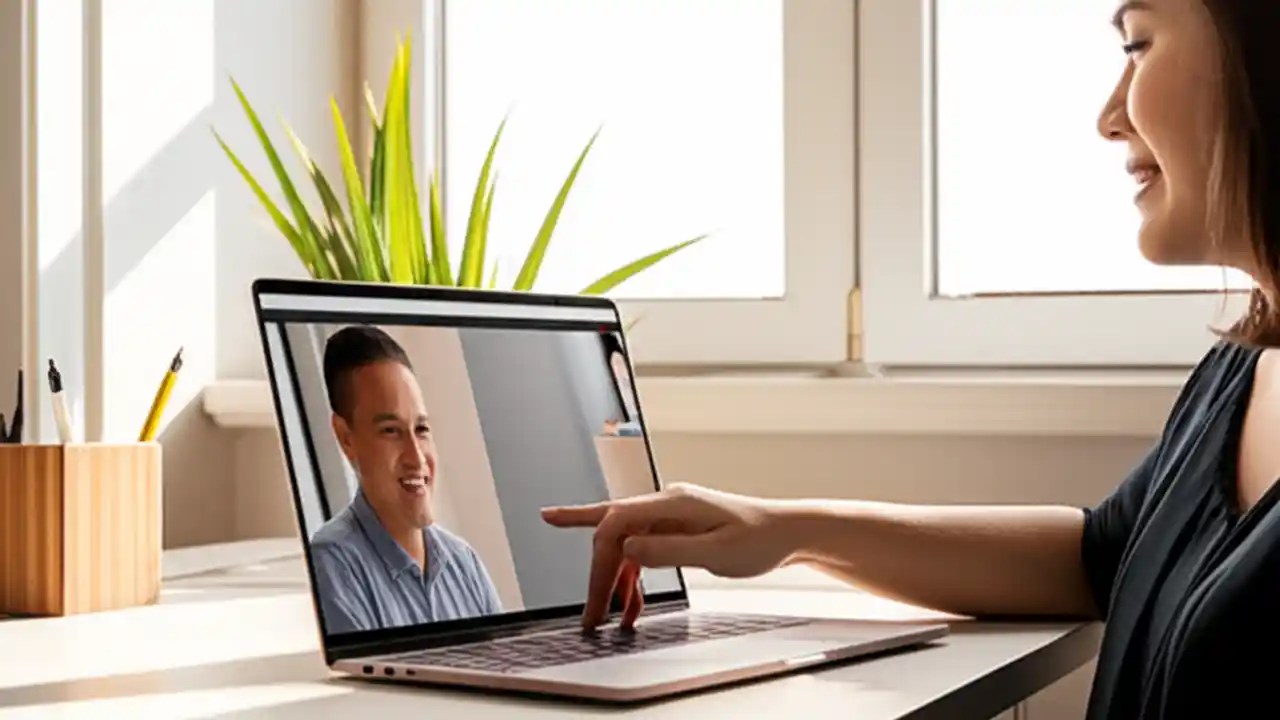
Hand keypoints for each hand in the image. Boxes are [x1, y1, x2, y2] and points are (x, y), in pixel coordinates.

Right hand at [540, 484, 791, 629]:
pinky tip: (629, 604)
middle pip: (615, 535)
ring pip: (626, 547)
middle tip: (590, 615)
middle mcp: (666, 506)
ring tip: (603, 616)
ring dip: (613, 580)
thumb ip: (668, 550)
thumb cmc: (761, 540)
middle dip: (599, 575)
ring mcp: (670, 518)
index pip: (617, 521)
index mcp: (673, 503)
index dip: (596, 553)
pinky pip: (643, 553)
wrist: (788, 533)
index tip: (590, 590)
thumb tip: (626, 549)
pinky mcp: (677, 531)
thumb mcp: (715, 552)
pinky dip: (633, 578)